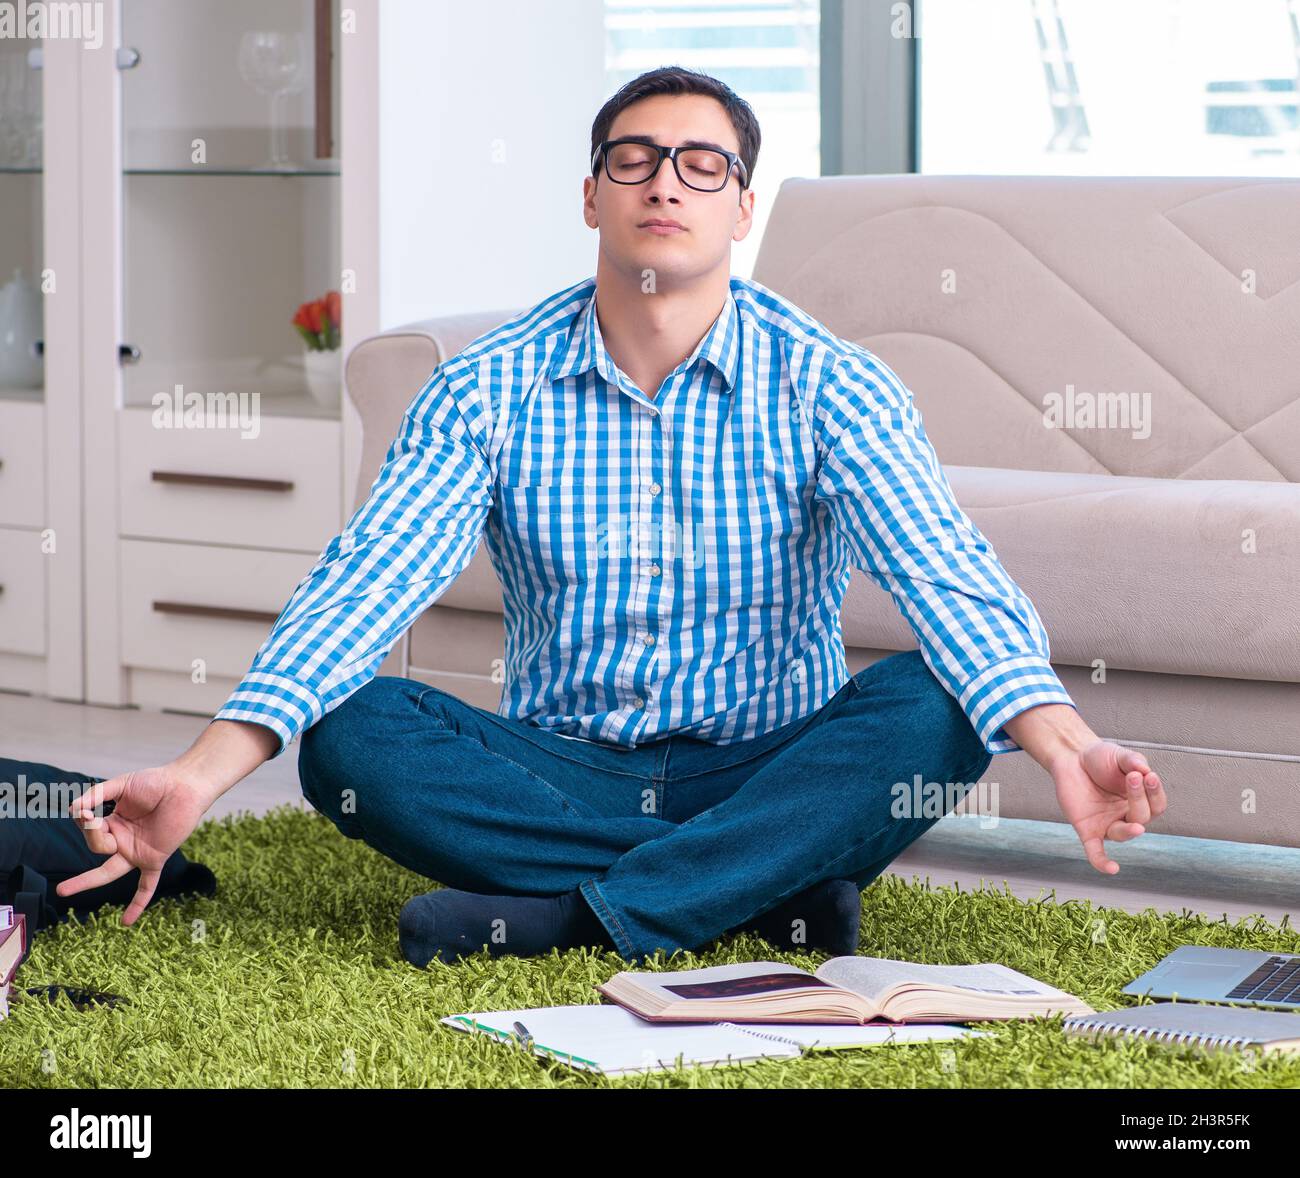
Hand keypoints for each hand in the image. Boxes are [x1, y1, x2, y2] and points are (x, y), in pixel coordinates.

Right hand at [60, 764, 213, 925]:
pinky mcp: (155, 859)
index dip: (86, 820)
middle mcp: (122, 840)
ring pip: (109, 871)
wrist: (186, 786)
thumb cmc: (156, 781)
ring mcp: (137, 851)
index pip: (89, 829)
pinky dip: (138, 903)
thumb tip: (74, 810)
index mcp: (112, 823)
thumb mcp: (122, 784)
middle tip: (88, 821)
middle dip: (89, 838)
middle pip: (97, 849)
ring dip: (86, 882)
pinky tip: (127, 922)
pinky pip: (146, 885)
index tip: (89, 808)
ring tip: (62, 891)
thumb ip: (97, 794)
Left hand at [1050, 740, 1166, 873]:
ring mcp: (1107, 824)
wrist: (1071, 756)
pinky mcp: (1087, 829)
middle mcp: (1126, 816)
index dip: (1155, 792)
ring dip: (1130, 830)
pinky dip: (1102, 861)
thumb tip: (1146, 770)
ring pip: (1123, 834)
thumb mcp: (1119, 756)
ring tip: (1137, 827)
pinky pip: (1096, 851)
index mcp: (1140, 801)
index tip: (1148, 775)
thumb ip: (1133, 761)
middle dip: (1139, 799)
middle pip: (1142, 818)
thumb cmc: (1100, 758)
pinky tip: (1112, 869)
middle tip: (1132, 777)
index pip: (1156, 805)